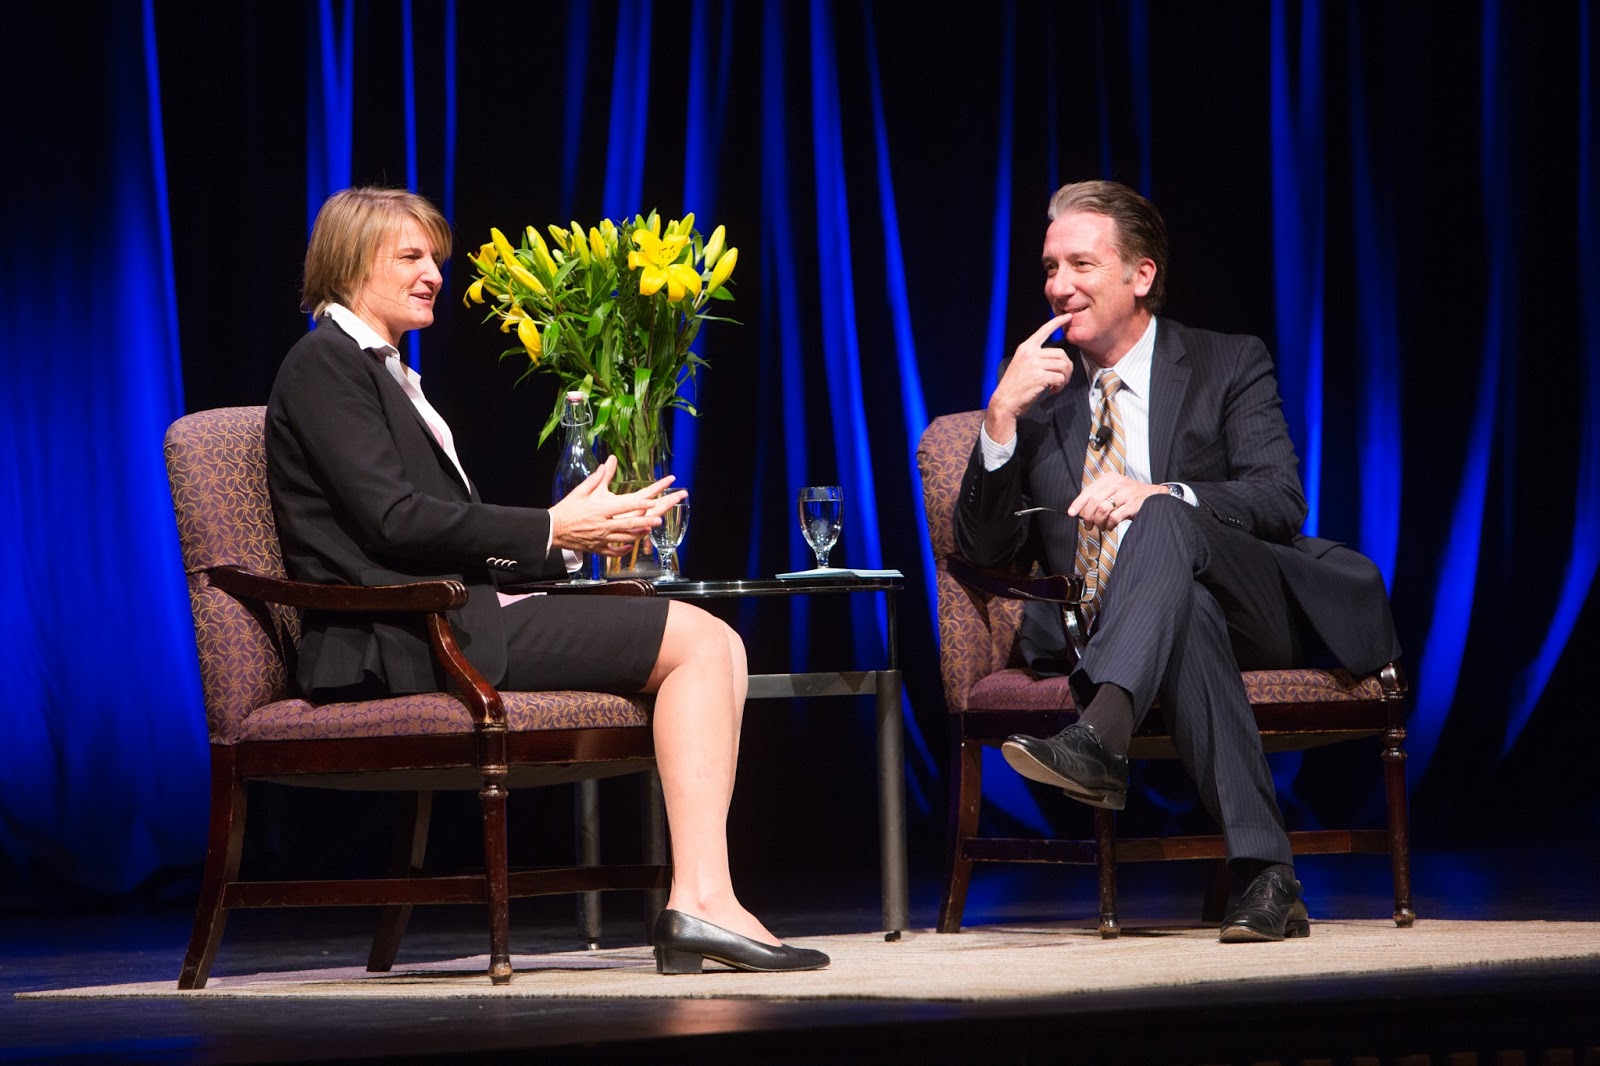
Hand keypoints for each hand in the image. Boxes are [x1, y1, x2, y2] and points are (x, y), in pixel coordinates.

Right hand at [548, 456, 688, 555]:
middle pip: (629, 524)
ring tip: (650, 530)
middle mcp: (602, 525)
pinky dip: (623, 549)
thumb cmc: (566, 509)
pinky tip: (630, 546)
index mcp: (599, 510)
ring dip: (639, 534)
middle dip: (646, 521)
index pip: (624, 506)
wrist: (552, 530)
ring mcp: (600, 538)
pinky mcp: (597, 548)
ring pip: (624, 538)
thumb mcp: (579, 492)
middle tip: (659, 519)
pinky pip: (613, 551)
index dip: (640, 504)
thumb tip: (606, 464)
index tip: (652, 502)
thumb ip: (595, 479)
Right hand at [985, 313, 1074, 443]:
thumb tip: (1057, 358)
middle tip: (1062, 378)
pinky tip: (1052, 390)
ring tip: (1057, 385)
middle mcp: (1030, 353)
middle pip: (1061, 353)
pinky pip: (1060, 378)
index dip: (1057, 322)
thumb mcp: (1021, 364)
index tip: (1068, 316)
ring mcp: (1035, 365)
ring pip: (1063, 366)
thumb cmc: (1014, 385)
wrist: (1005, 401)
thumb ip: (1036, 357)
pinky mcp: (1039, 377)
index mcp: (1026, 348)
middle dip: (1067, 367)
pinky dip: (1060, 386)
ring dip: (1065, 378)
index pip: (1044, 330)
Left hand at [1067, 473, 1166, 531]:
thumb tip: (1080, 510)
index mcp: (1110, 478)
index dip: (1078, 503)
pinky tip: (1109, 526)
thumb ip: (1099, 495)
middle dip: (1088, 516)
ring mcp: (1126, 494)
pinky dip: (1109, 525)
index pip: (1089, 491)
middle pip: (1094, 501)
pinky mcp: (1132, 505)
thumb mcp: (1114, 489)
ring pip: (1102, 509)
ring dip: (1098, 522)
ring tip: (1100, 526)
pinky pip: (1114, 517)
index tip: (1071, 513)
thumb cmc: (1130, 495)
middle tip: (1088, 525)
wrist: (1154, 496)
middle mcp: (1117, 483)